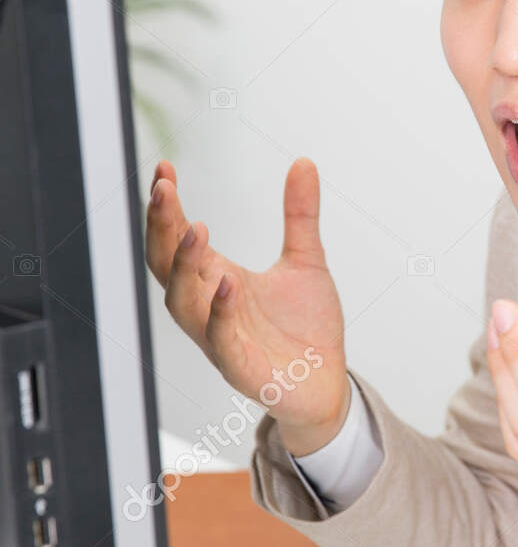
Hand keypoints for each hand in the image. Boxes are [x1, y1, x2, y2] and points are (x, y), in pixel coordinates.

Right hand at [145, 156, 349, 454]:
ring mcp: (218, 337)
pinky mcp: (239, 366)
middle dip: (161, 226)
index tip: (163, 169)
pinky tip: (227, 283)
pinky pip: (219, 339)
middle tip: (163, 189)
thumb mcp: (307, 260)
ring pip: (181, 302)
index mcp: (216, 278)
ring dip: (183, 266)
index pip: (176, 238)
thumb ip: (300, 214)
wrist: (327, 383)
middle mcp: (208, 305)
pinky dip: (219, 312)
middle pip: (165, 264)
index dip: (166, 206)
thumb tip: (304, 162)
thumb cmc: (306, 328)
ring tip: (195, 229)